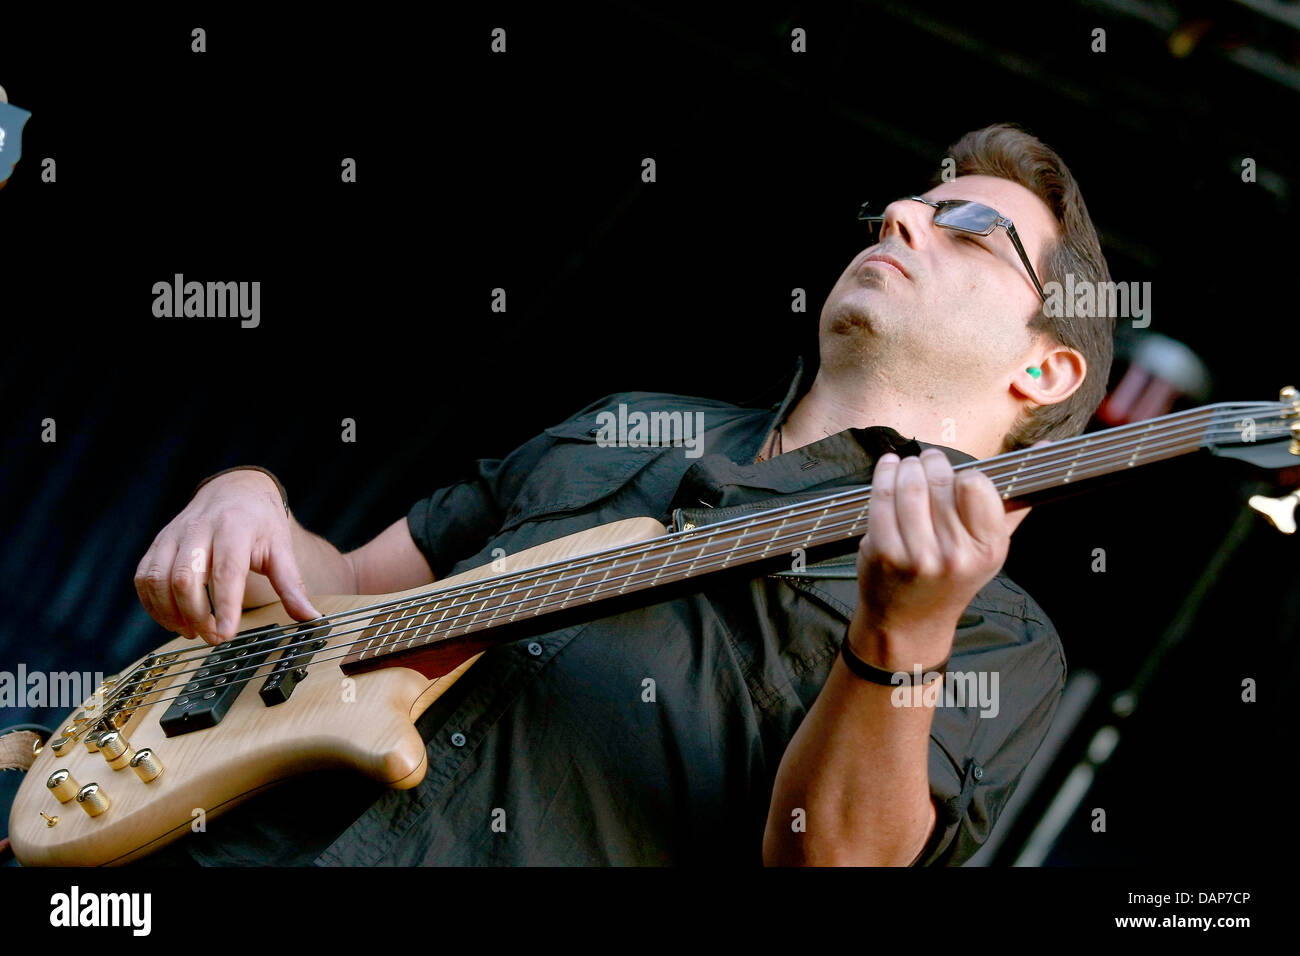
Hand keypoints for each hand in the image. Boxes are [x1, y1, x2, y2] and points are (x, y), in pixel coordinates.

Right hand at [134, 470, 319, 643]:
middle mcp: (199, 529)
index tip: (227, 633)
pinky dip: (153, 605)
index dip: (223, 604)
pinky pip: (144, 578)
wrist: (234, 490)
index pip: (226, 570)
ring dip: (170, 613)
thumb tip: (310, 617)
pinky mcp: (158, 544)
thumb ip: (291, 584)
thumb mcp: (281, 547)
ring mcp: (173, 535)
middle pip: (185, 578)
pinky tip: (173, 619)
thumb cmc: (259, 522)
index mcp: (234, 527)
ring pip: (158, 579)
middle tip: (213, 637)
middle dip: (195, 615)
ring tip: (192, 631)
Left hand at [851, 447, 1032, 670]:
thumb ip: (1014, 501)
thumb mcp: (990, 547)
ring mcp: (917, 555)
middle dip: (931, 462)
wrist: (912, 621)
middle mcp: (955, 555)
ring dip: (906, 466)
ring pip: (909, 485)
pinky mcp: (884, 552)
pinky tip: (888, 467)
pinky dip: (884, 474)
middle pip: (939, 481)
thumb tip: (1044, 448)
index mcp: (989, 549)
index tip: (957, 476)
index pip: (977, 485)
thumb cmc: (953, 576)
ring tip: (907, 464)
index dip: (964, 474)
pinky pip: (882, 498)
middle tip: (927, 460)